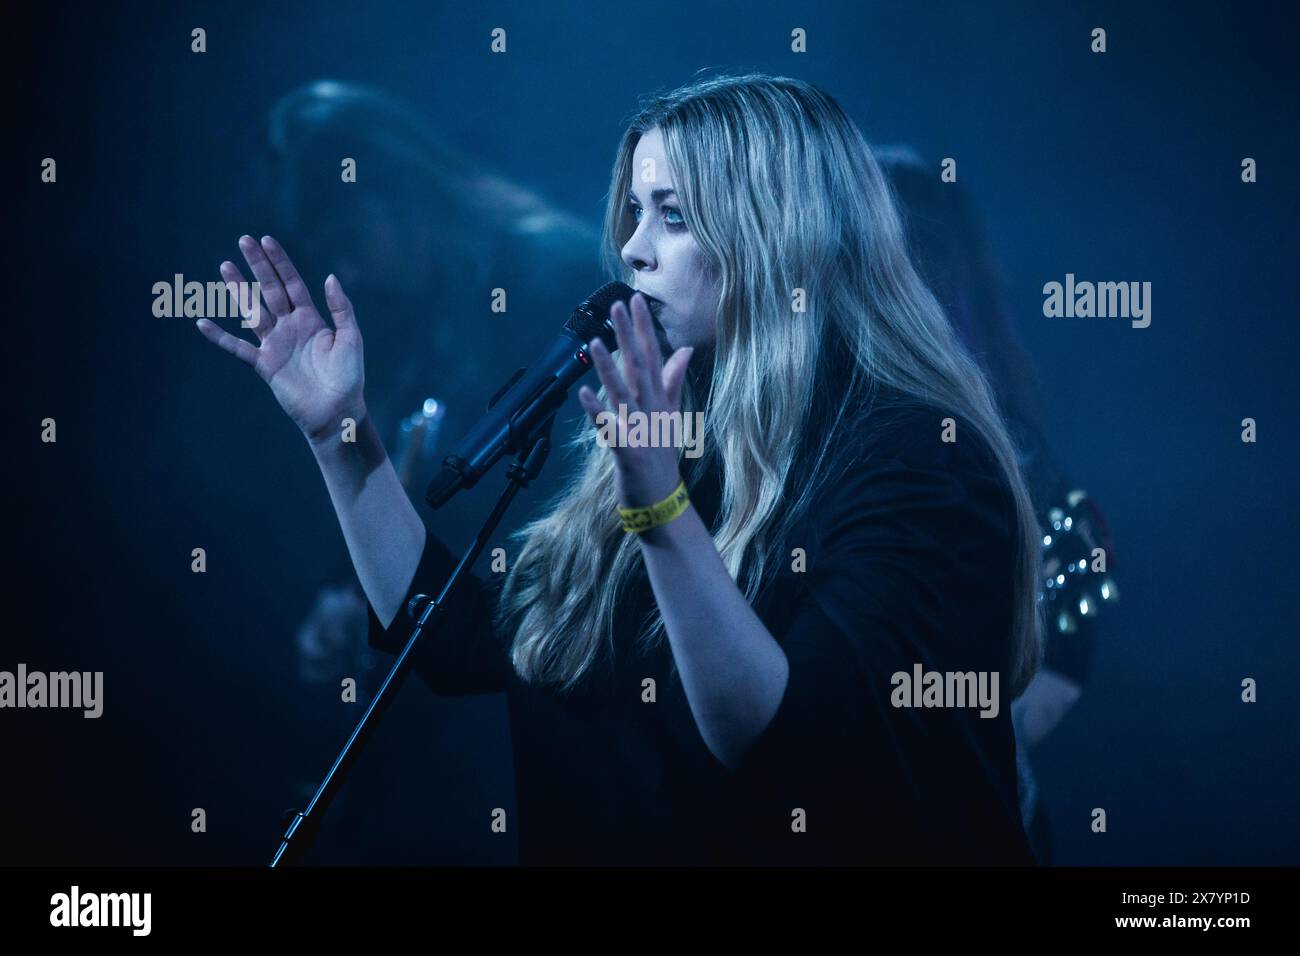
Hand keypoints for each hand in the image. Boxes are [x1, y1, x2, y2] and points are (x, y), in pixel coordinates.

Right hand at [195, 236, 366, 444]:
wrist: (336, 411)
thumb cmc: (349, 377)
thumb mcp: (351, 338)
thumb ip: (341, 308)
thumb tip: (330, 277)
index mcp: (311, 319)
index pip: (292, 283)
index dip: (280, 263)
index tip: (266, 241)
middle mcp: (290, 327)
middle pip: (269, 290)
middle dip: (257, 266)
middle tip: (243, 241)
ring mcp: (275, 345)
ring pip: (252, 311)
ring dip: (238, 290)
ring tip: (225, 267)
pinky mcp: (264, 365)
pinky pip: (238, 348)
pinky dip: (220, 337)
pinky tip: (203, 322)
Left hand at [577, 292, 694, 508]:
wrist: (663, 499)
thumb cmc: (662, 456)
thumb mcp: (671, 414)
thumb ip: (673, 381)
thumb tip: (685, 350)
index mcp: (660, 400)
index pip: (653, 356)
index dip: (644, 328)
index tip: (635, 300)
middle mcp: (651, 410)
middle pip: (639, 367)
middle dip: (628, 336)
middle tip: (617, 306)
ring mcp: (640, 430)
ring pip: (623, 393)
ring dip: (610, 368)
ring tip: (595, 342)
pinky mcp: (627, 451)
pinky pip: (610, 429)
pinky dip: (598, 412)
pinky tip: (584, 394)